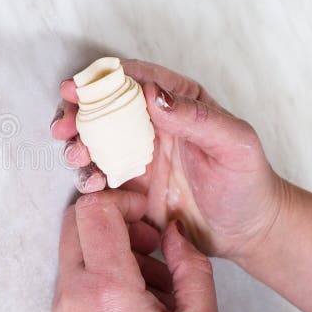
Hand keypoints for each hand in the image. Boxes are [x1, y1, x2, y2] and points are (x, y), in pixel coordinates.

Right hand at [51, 59, 284, 258]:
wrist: (245, 233)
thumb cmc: (248, 183)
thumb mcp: (234, 145)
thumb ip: (196, 118)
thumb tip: (152, 93)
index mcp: (177, 101)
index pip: (133, 79)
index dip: (99, 80)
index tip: (75, 89)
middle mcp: (151, 123)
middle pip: (102, 106)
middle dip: (76, 111)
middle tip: (63, 125)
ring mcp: (136, 154)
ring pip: (93, 139)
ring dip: (77, 144)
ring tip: (77, 156)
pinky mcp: (127, 185)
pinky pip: (98, 175)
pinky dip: (87, 176)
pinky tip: (91, 184)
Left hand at [52, 190, 219, 311]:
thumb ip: (193, 270)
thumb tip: (176, 231)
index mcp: (109, 287)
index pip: (95, 210)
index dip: (123, 200)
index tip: (147, 214)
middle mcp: (75, 289)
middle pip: (77, 218)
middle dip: (115, 218)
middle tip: (149, 242)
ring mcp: (60, 300)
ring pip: (75, 244)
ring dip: (110, 245)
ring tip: (150, 279)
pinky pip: (74, 270)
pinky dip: (99, 268)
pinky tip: (132, 297)